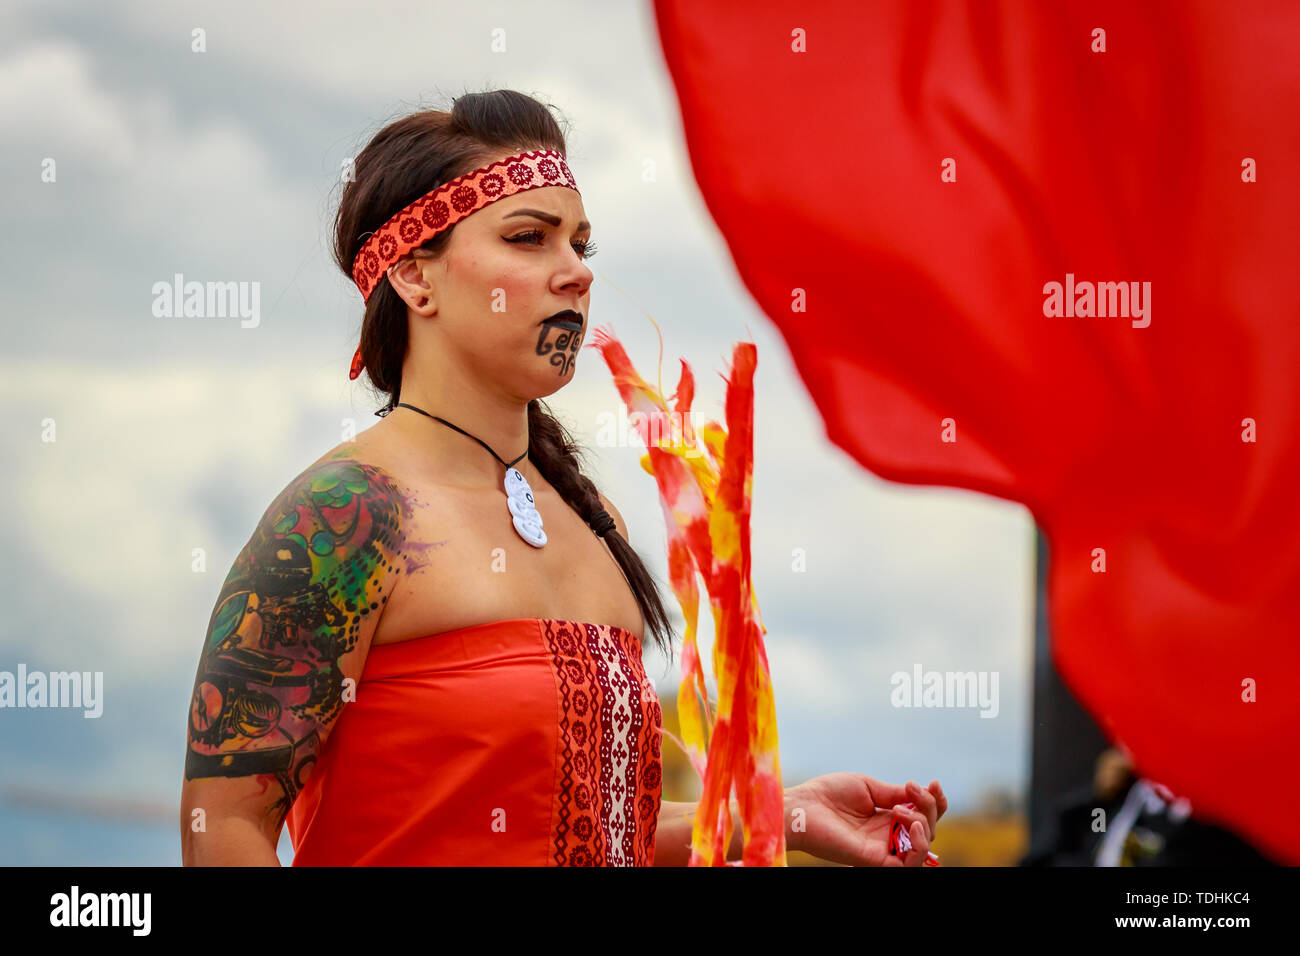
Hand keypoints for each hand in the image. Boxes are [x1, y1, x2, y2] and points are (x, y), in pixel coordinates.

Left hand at [786, 772, 946, 865]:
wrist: (805, 807)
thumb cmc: (829, 794)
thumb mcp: (869, 787)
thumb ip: (895, 794)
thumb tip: (919, 794)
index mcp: (887, 817)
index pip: (923, 815)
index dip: (935, 801)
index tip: (933, 783)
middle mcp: (889, 835)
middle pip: (928, 828)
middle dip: (929, 806)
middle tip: (911, 789)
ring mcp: (884, 849)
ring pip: (924, 846)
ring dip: (924, 823)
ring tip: (902, 809)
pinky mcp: (877, 862)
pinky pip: (911, 865)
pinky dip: (920, 845)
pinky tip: (910, 823)